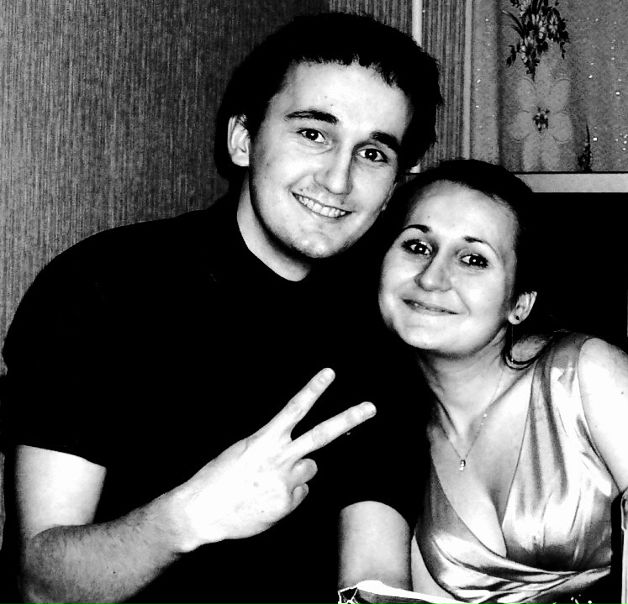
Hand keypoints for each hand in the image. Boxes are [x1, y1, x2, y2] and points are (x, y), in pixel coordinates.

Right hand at [172, 368, 375, 549]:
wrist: (202, 511)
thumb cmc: (219, 478)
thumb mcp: (245, 451)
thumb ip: (274, 449)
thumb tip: (298, 458)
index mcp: (265, 439)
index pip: (295, 408)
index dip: (313, 388)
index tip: (329, 373)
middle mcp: (280, 457)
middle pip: (322, 433)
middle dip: (349, 418)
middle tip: (371, 407)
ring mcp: (287, 481)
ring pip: (310, 469)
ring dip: (298, 472)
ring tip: (270, 480)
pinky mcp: (287, 503)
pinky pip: (300, 494)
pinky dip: (290, 495)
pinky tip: (268, 498)